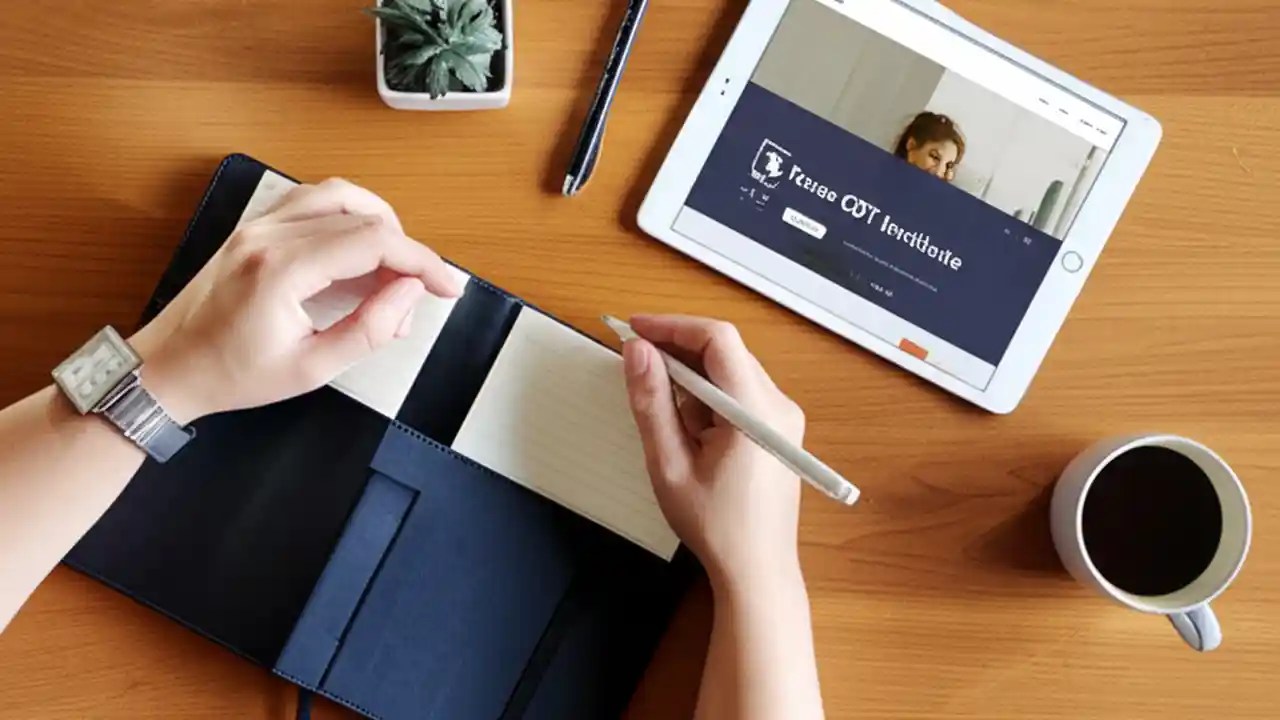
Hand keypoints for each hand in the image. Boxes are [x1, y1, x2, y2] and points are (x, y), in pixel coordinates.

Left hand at [129, 178, 463, 423]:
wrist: (169, 367)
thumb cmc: (232, 374)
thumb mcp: (311, 369)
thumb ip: (369, 329)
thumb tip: (409, 293)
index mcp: (281, 270)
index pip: (374, 242)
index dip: (422, 262)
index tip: (446, 286)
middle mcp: (269, 234)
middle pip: (364, 217)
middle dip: (405, 252)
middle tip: (415, 293)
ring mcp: (258, 224)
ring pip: (340, 195)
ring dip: (379, 224)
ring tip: (391, 267)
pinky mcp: (254, 226)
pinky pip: (313, 200)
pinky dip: (348, 216)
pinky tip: (358, 249)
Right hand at [622, 315, 805, 595]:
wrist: (757, 570)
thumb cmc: (715, 526)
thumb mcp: (669, 464)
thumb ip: (651, 403)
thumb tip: (636, 351)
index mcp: (755, 411)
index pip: (717, 339)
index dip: (673, 326)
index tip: (635, 330)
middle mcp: (779, 405)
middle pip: (725, 351)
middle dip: (677, 350)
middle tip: (636, 364)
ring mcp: (783, 417)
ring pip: (731, 370)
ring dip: (692, 377)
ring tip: (663, 414)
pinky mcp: (780, 429)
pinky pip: (740, 392)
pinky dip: (708, 396)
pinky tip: (687, 427)